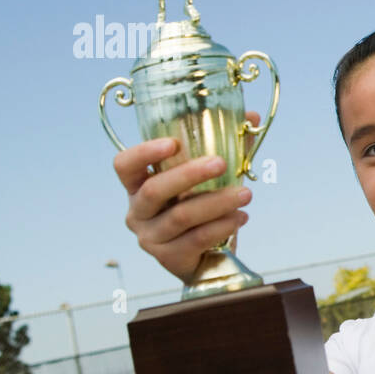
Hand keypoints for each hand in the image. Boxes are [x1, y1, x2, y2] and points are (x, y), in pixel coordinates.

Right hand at [114, 110, 260, 282]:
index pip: (124, 165)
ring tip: (247, 194)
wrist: (207, 257)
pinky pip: (196, 239)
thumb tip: (250, 115)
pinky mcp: (168, 258)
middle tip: (222, 163)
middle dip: (190, 174)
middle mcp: (137, 211)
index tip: (173, 143)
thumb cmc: (203, 208)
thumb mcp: (211, 178)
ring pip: (182, 216)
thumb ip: (227, 148)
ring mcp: (150, 237)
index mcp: (139, 185)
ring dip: (218, 202)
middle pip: (155, 190)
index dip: (144, 152)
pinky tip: (241, 216)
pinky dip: (222, 226)